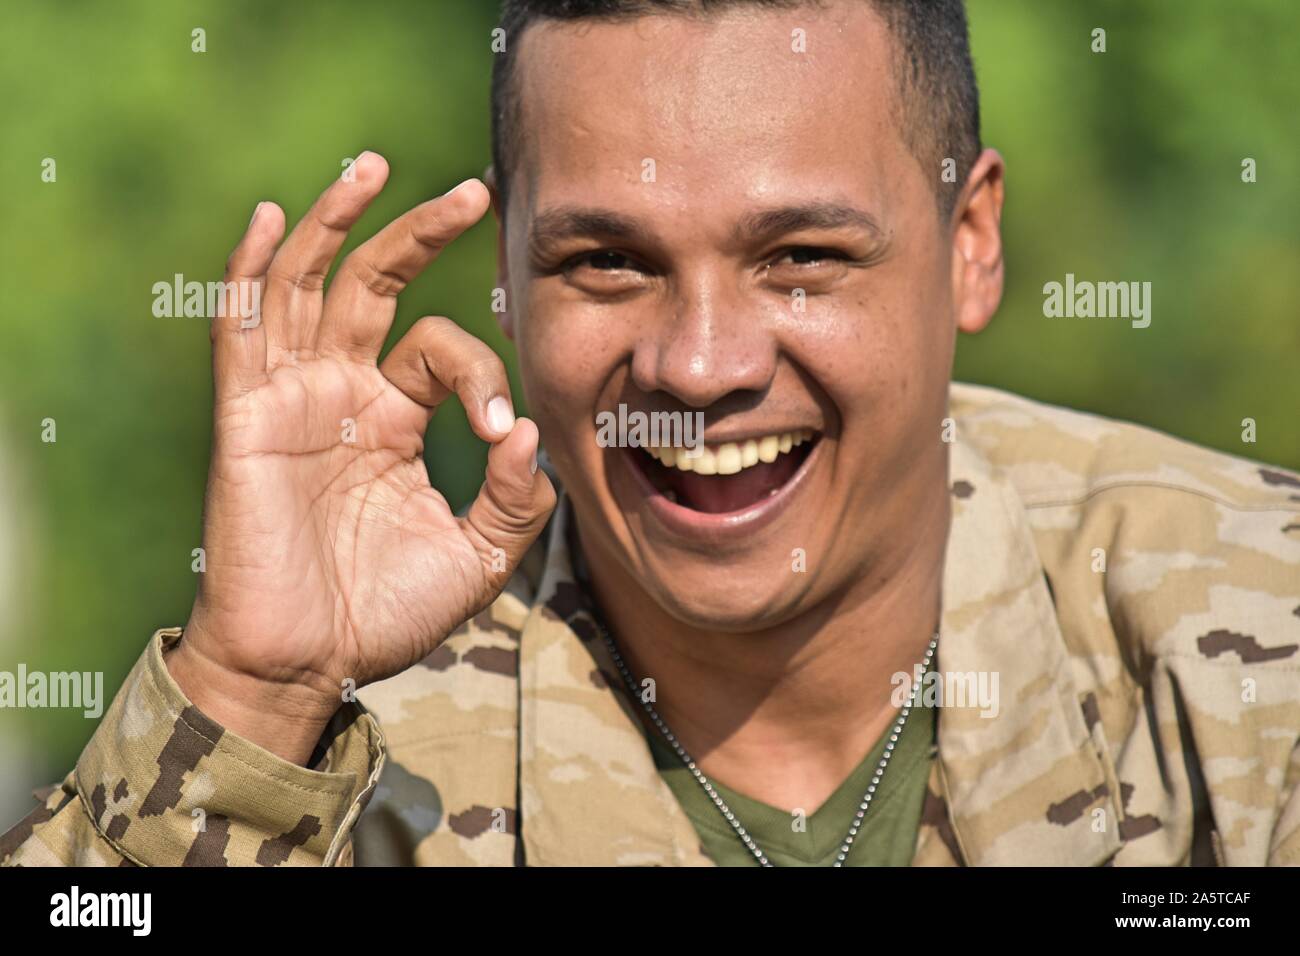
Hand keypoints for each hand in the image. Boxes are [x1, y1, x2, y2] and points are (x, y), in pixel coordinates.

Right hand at [167, 153, 554, 763]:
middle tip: (475, 190)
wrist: (309, 663)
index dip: (483, 373)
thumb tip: (531, 429)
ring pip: (308, 285)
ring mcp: (292, 396)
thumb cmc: (388, 613)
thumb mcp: (478, 556)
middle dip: (421, 233)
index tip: (504, 430)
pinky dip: (251, 272)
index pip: (443, 351)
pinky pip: (241, 330)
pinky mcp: (247, 415)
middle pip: (378, 284)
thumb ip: (515, 498)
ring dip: (335, 222)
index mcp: (396, 416)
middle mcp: (344, 391)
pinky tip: (274, 218)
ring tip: (372, 166)